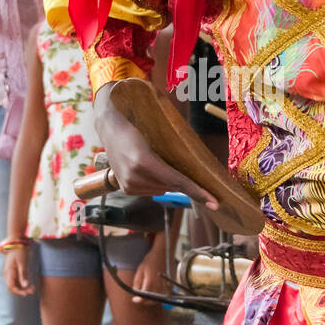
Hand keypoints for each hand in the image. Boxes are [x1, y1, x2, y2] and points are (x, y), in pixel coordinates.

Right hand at [4, 244, 32, 295]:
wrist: (15, 244)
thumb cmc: (19, 252)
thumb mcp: (22, 263)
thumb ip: (23, 274)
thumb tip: (25, 286)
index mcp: (9, 272)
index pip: (11, 287)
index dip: (18, 292)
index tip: (26, 293)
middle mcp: (8, 275)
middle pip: (12, 288)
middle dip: (21, 291)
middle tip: (32, 291)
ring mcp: (10, 274)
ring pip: (15, 285)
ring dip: (23, 288)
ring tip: (33, 288)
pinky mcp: (13, 273)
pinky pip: (17, 281)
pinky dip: (22, 284)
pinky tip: (30, 284)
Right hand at [95, 83, 218, 210]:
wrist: (109, 125)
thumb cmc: (138, 122)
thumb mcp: (159, 132)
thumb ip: (177, 149)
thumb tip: (201, 163)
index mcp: (143, 162)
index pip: (178, 181)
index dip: (198, 192)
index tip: (215, 203)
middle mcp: (134, 177)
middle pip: (173, 187)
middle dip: (187, 184)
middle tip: (199, 178)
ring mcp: (128, 185)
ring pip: (164, 190)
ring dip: (171, 183)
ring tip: (166, 166)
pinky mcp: (126, 188)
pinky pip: (153, 191)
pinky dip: (160, 183)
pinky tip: (156, 171)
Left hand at [129, 237, 165, 301]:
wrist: (162, 254)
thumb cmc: (150, 261)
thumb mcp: (140, 271)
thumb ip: (137, 284)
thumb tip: (135, 294)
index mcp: (150, 282)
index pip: (144, 298)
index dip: (138, 300)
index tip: (134, 299)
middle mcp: (159, 285)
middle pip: (151, 301)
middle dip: (144, 301)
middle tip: (139, 297)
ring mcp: (165, 286)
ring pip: (158, 300)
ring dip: (151, 300)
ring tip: (146, 294)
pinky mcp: (170, 285)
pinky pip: (163, 295)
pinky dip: (158, 296)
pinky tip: (154, 290)